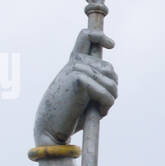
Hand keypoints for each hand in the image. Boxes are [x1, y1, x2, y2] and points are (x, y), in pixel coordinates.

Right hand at [33, 29, 117, 145]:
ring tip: (98, 109)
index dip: (100, 37)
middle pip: (110, 69)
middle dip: (112, 88)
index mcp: (74, 63)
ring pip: (112, 82)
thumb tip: (113, 76)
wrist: (52, 128)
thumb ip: (98, 82)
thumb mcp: (85, 95)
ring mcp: (77, 69)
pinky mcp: (79, 79)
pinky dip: (106, 106)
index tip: (112, 45)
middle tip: (101, 103)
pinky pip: (107, 94)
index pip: (85, 38)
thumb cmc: (70, 115)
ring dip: (110, 99)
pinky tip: (97, 113)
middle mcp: (75, 63)